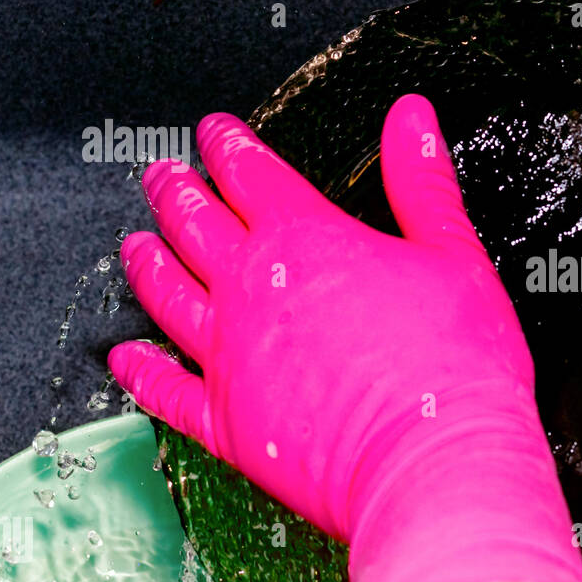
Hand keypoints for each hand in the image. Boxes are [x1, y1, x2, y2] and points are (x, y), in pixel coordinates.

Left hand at [110, 95, 581, 581]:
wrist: (437, 463)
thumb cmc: (457, 368)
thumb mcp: (454, 256)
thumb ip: (423, 184)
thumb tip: (411, 118)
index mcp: (309, 240)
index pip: (254, 175)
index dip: (230, 147)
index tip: (215, 132)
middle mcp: (254, 291)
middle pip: (197, 226)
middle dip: (177, 193)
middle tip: (162, 174)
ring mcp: (231, 358)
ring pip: (169, 296)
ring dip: (149, 264)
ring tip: (136, 243)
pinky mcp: (227, 423)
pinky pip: (166, 391)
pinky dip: (140, 371)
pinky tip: (125, 357)